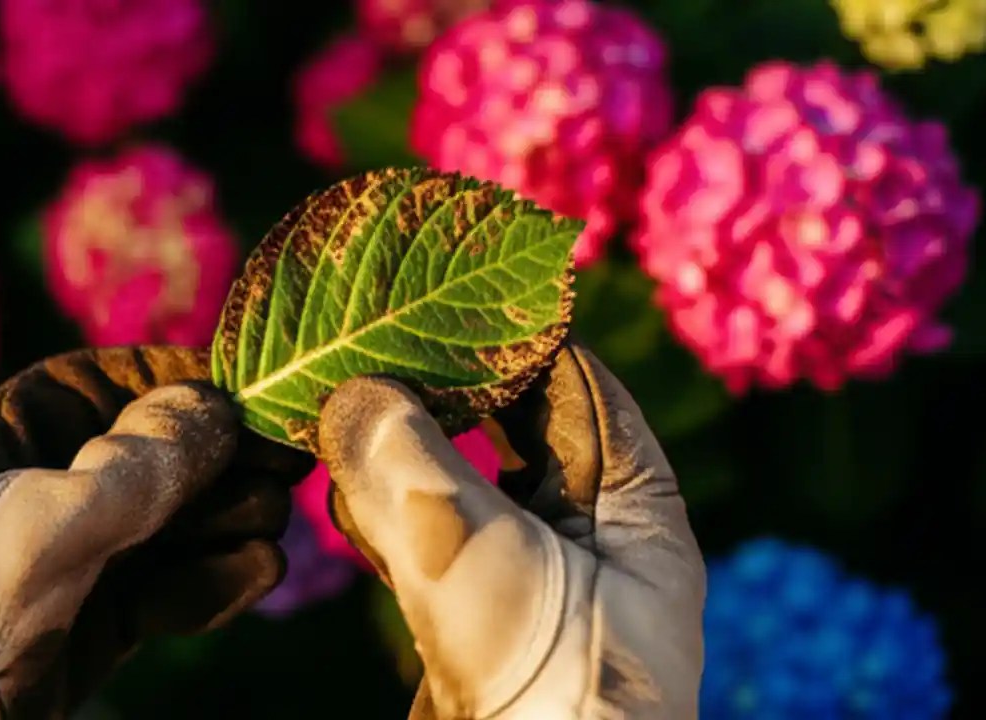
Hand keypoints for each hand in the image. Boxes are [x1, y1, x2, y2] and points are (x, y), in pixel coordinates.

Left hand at [0, 347, 306, 719]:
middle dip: (213, 458)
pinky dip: (210, 584)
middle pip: (137, 459)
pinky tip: (256, 571)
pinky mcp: (79, 639)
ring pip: (157, 533)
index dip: (165, 380)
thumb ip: (132, 467)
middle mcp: (20, 504)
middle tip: (285, 458)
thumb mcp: (31, 526)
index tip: (243, 384)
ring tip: (276, 519)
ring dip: (223, 522)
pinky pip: (157, 597)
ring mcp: (52, 577)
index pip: (86, 389)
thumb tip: (213, 407)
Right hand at [320, 341, 705, 718]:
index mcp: (640, 517)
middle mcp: (596, 546)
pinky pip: (434, 550)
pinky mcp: (481, 630)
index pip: (582, 390)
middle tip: (379, 340)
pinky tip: (345, 494)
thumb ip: (412, 466)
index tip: (443, 295)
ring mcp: (535, 589)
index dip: (517, 336)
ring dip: (408, 452)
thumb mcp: (481, 561)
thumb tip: (349, 388)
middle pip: (518, 434)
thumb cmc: (546, 690)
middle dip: (449, 391)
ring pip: (465, 491)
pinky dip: (390, 518)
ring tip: (346, 401)